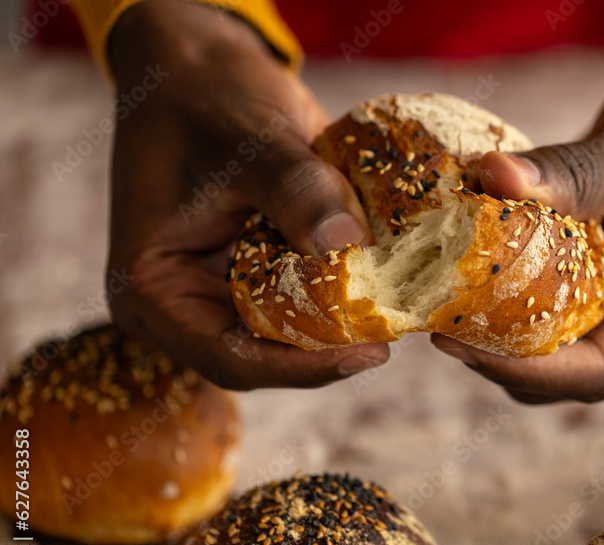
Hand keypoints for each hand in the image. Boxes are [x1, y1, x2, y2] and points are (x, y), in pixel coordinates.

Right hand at [105, 0, 387, 388]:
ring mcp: (225, 292)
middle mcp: (188, 306)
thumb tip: (349, 243)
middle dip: (332, 347)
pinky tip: (391, 278)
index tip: (367, 352)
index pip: (229, 358)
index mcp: (153, 292)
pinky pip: (309, 298)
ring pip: (294, 333)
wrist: (203, 68)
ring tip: (401, 307)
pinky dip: (347, 290)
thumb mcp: (249, 140)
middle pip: (266, 357)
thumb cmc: (205, 97)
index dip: (300, 368)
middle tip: (396, 331)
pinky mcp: (262, 273)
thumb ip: (296, 191)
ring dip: (345, 322)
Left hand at [433, 46, 603, 402]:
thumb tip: (487, 176)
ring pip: (560, 352)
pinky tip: (477, 272)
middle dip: (502, 356)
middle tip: (437, 318)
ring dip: (505, 332)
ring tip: (448, 299)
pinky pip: (559, 312)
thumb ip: (569, 173)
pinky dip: (517, 299)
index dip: (519, 367)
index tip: (452, 341)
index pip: (597, 373)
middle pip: (571, 375)